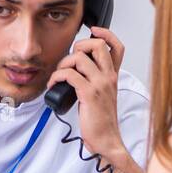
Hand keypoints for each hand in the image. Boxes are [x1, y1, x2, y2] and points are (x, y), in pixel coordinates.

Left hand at [46, 26, 125, 156]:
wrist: (107, 141)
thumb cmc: (102, 123)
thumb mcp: (102, 97)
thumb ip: (95, 82)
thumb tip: (75, 71)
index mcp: (113, 77)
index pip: (117, 47)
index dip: (105, 33)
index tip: (93, 31)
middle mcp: (109, 77)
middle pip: (97, 44)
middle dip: (79, 46)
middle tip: (70, 59)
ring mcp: (100, 84)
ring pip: (79, 57)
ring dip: (63, 63)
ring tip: (59, 75)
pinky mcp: (89, 94)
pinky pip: (69, 74)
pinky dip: (57, 77)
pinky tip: (54, 84)